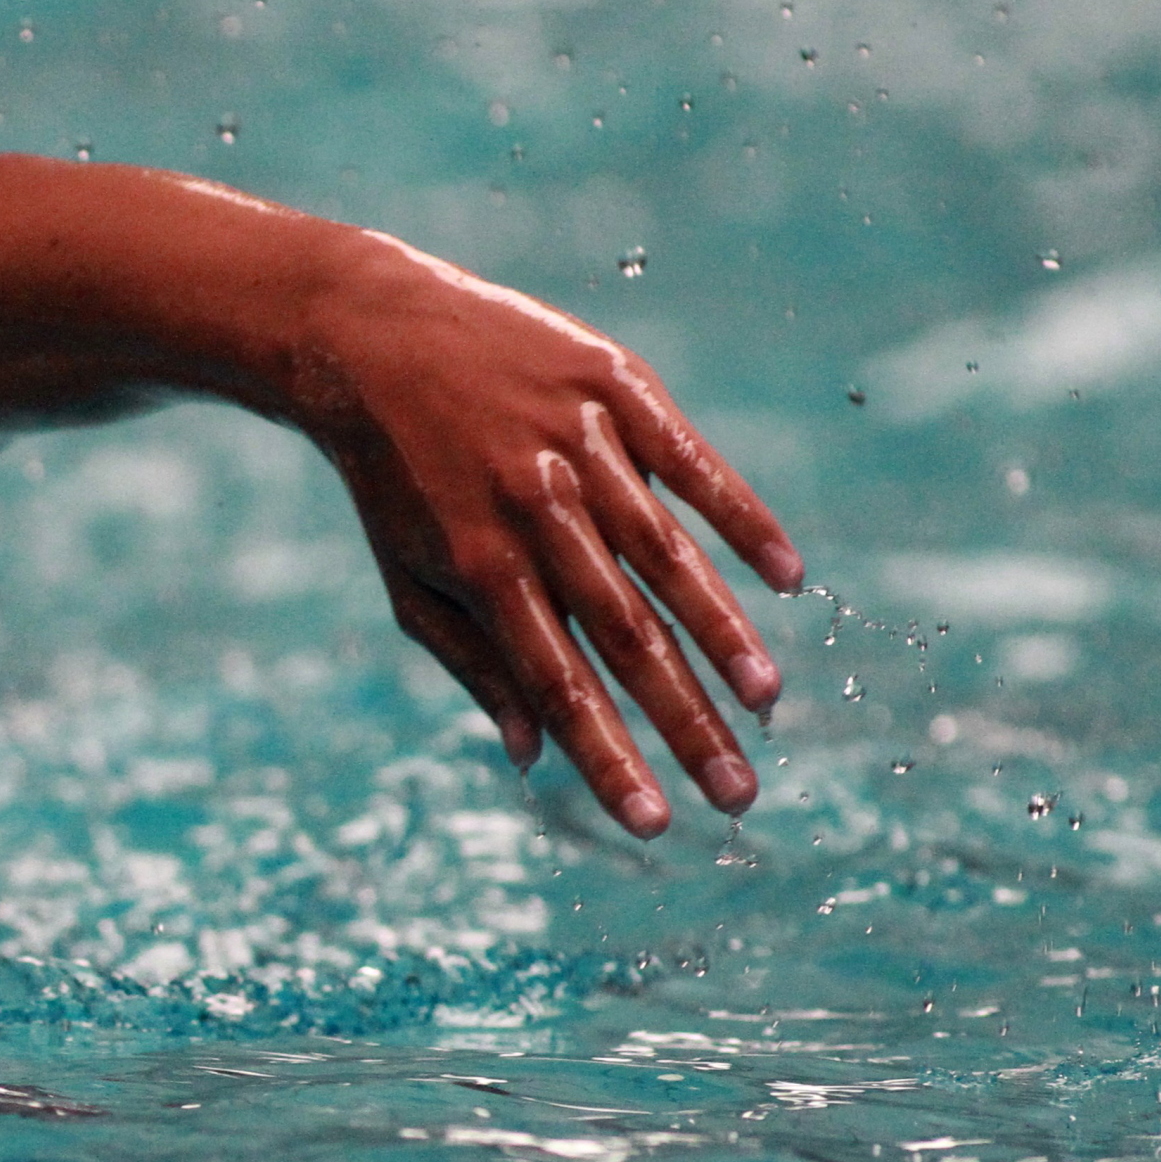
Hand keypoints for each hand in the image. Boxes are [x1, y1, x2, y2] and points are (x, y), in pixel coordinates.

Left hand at [290, 229, 802, 835]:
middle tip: (740, 792)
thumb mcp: (411, 579)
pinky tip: (787, 575)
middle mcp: (535, 511)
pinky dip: (742, 517)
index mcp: (481, 568)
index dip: (606, 757)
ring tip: (766, 699)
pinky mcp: (614, 387)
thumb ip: (476, 665)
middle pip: (626, 634)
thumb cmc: (395, 480)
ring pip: (667, 553)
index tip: (654, 823)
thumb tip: (529, 756)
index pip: (558, 685)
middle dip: (686, 721)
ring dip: (724, 631)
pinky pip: (691, 461)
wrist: (373, 339)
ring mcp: (579, 445)